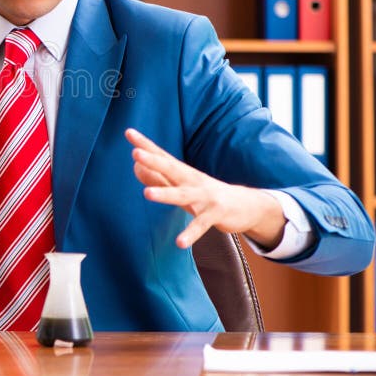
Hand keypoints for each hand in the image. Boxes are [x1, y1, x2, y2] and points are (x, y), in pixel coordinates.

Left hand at [125, 128, 284, 249]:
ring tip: (146, 194)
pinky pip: (201, 225)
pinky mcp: (216, 214)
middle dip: (153, 160)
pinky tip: (179, 242)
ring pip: (183, 194)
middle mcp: (193, 180)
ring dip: (165, 194)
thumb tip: (136, 168)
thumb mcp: (182, 185)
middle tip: (135, 153)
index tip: (128, 133)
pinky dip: (191, 234)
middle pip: (171, 168)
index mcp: (183, 172)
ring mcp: (205, 196)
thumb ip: (160, 179)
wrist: (246, 205)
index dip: (145, 144)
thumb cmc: (206, 194)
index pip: (162, 155)